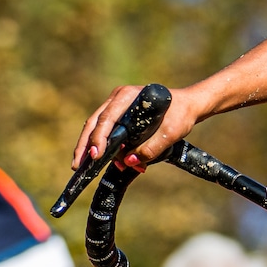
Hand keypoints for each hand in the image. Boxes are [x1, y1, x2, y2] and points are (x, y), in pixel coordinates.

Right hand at [73, 82, 203, 171]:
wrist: (189, 105)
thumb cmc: (181, 114)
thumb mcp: (170, 133)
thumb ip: (151, 148)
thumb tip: (128, 162)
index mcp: (128, 96)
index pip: (106, 118)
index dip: (98, 138)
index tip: (95, 156)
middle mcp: (118, 98)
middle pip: (93, 123)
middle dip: (85, 146)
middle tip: (77, 167)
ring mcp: (116, 104)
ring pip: (96, 127)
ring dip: (94, 148)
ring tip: (91, 169)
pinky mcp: (119, 114)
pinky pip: (105, 130)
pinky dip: (104, 146)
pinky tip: (104, 161)